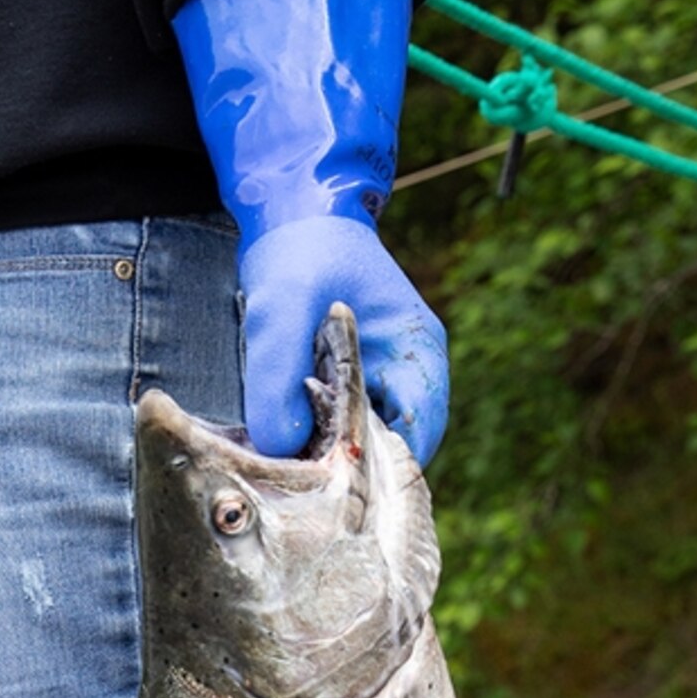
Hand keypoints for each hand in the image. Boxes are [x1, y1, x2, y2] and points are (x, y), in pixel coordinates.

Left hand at [237, 214, 447, 464]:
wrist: (294, 215)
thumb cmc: (301, 250)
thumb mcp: (282, 305)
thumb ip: (276, 374)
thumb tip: (280, 448)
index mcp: (418, 353)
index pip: (420, 436)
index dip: (379, 469)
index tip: (329, 482)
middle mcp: (410, 373)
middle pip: (394, 450)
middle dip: (351, 470)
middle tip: (298, 479)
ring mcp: (384, 379)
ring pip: (366, 444)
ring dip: (331, 456)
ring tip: (288, 456)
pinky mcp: (355, 384)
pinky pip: (344, 428)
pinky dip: (318, 439)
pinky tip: (284, 433)